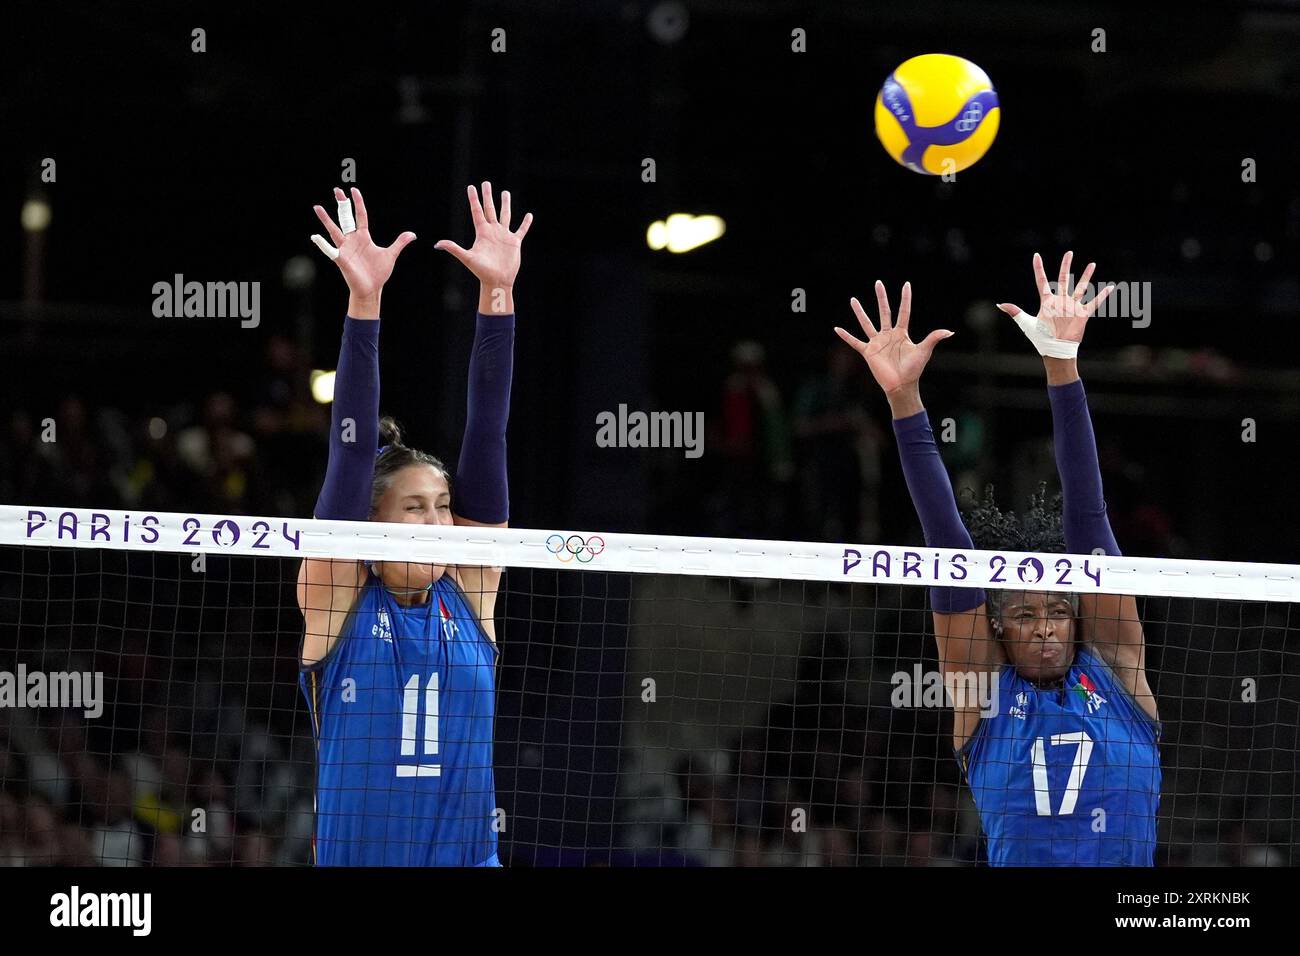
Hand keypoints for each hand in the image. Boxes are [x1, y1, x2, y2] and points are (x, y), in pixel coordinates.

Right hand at [311, 187, 416, 307]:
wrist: (371, 289)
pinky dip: (322, 244)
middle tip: (337, 189)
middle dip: (342, 204)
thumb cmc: (378, 273)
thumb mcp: (390, 255)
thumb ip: (399, 243)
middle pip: (345, 218)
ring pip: (334, 230)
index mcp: (363, 237)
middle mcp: (352, 240)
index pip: (360, 215)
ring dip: (326, 219)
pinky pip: (330, 250)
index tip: (354, 190)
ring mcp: (345, 249)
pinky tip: (315, 236)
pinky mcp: (341, 259)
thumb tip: (412, 234)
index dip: (358, 203)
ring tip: (317, 207)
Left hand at [436, 182, 533, 292]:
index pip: (477, 211)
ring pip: (505, 215)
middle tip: (486, 183)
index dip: (474, 199)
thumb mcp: (467, 258)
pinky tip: (529, 215)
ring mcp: (504, 236)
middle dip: (488, 196)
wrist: (497, 281)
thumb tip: (437, 244)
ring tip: (505, 192)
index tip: (471, 187)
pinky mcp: (514, 243)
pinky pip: (521, 230)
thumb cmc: (481, 271)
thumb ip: (453, 248)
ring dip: (505, 204)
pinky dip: (525, 223)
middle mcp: (492, 231)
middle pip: (490, 209)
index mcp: (482, 232)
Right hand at [834, 281, 952, 394]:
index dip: (905, 298)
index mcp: (901, 333)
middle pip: (884, 312)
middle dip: (881, 297)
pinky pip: (855, 342)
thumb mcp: (924, 352)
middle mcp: (888, 335)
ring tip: (853, 300)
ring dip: (860, 312)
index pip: (903, 312)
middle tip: (878, 283)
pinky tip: (837, 329)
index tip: (906, 284)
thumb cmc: (913, 370)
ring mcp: (877, 343)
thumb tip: (949, 331)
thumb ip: (933, 339)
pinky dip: (846, 336)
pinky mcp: (868, 352)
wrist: (901, 385)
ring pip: (867, 323)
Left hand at [997, 251, 1114, 346]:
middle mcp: (1060, 301)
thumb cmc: (1040, 338)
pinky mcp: (1082, 314)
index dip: (1039, 268)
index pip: (1041, 281)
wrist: (1055, 350)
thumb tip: (999, 304)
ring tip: (1092, 264)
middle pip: (1063, 279)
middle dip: (1066, 266)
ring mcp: (1072, 306)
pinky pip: (1094, 303)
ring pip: (1080, 287)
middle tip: (1069, 253)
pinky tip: (1110, 287)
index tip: (1037, 256)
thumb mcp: (1026, 323)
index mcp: (1047, 302)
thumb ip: (1015, 312)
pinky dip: (1102, 295)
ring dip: (1086, 276)